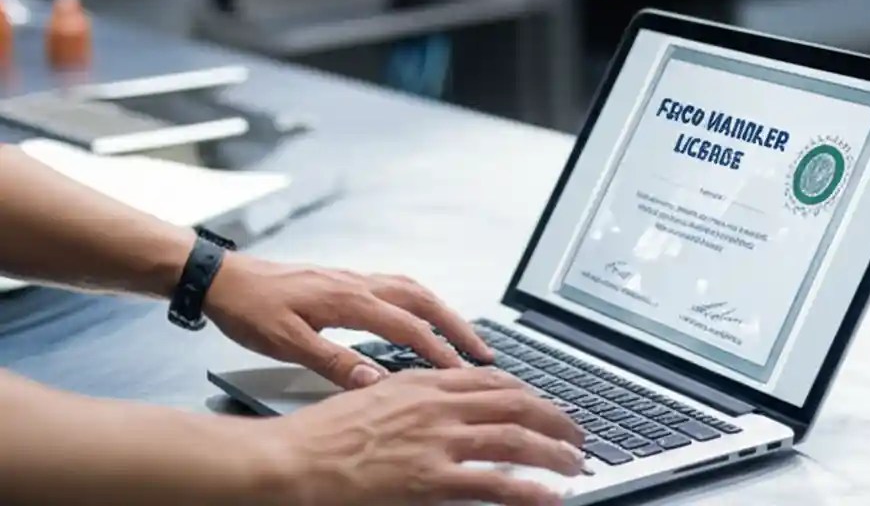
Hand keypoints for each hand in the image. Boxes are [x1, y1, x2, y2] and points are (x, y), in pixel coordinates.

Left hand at [204, 254, 492, 388]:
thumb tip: (375, 380)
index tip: (461, 372)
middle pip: (423, 302)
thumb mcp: (286, 343)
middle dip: (457, 327)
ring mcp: (353, 278)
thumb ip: (333, 362)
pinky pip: (397, 286)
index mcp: (348, 300)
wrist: (221, 278)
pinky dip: (420, 301)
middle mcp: (358, 283)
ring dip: (443, 312)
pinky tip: (420, 313)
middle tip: (483, 351)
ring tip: (463, 334)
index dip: (438, 352)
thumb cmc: (248, 309)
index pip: (408, 328)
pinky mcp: (344, 280)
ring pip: (413, 290)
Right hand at [276, 368, 584, 505]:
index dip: (527, 392)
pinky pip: (495, 482)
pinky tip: (549, 497)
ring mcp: (437, 441)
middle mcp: (438, 405)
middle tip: (574, 433)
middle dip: (553, 417)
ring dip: (553, 451)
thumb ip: (412, 400)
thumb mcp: (373, 398)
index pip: (492, 380)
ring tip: (574, 463)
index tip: (543, 404)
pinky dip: (529, 489)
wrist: (290, 460)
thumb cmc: (319, 436)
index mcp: (423, 383)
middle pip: (515, 402)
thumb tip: (437, 406)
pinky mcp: (431, 478)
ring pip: (516, 437)